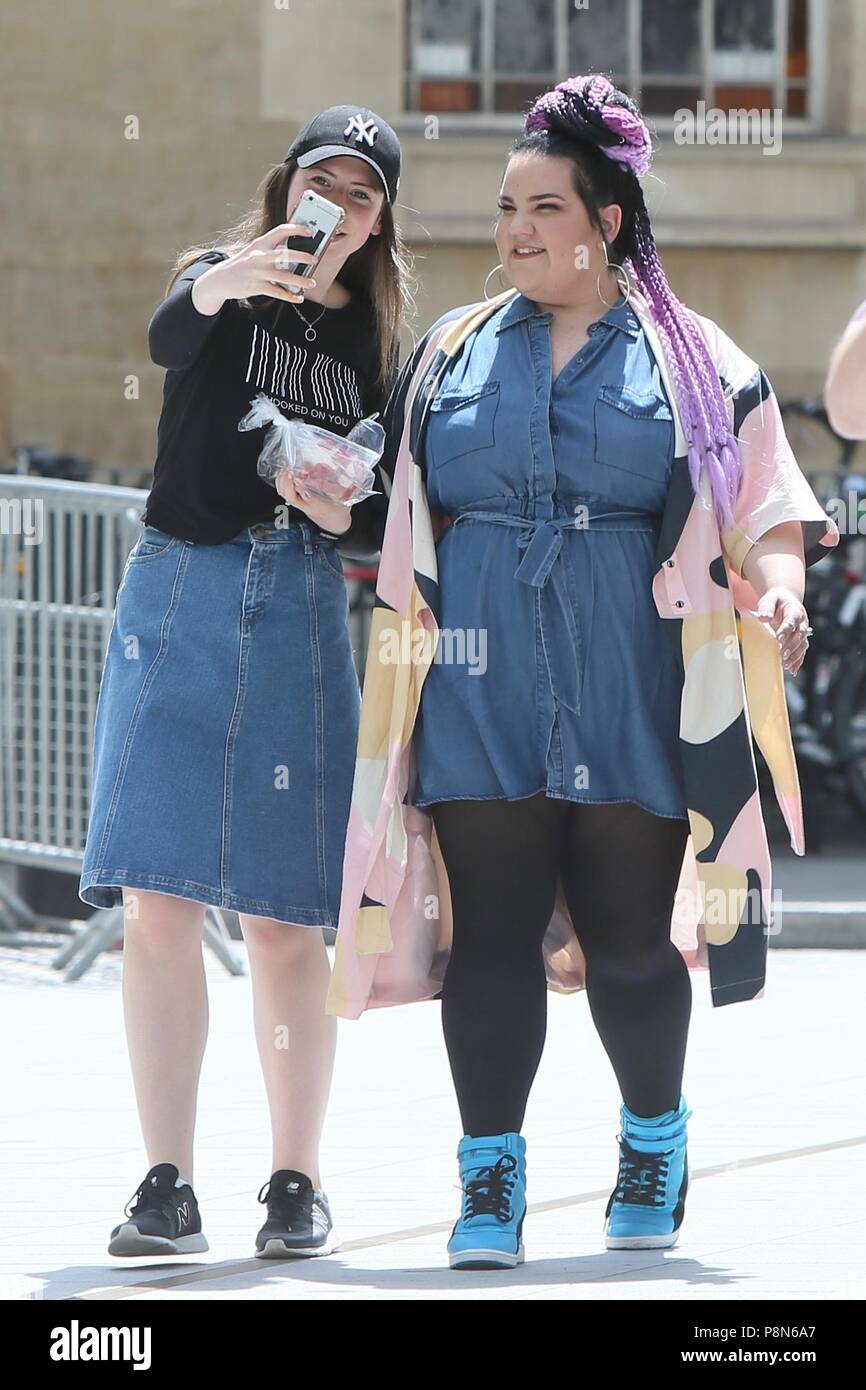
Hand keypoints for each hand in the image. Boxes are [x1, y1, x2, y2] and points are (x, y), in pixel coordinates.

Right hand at [191, 223, 319, 313]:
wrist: (220, 279)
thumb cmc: (242, 264)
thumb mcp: (254, 251)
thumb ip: (271, 250)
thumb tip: (294, 256)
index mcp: (260, 243)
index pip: (280, 231)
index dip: (296, 229)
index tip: (310, 231)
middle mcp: (259, 256)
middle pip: (284, 254)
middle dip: (302, 257)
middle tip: (315, 260)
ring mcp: (258, 272)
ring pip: (284, 277)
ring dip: (300, 281)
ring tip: (312, 283)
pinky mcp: (256, 286)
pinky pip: (277, 292)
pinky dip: (289, 296)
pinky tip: (298, 298)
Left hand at [274, 467, 351, 535]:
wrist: (334, 523)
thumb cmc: (339, 510)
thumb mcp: (345, 498)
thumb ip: (336, 483)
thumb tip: (322, 466)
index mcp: (322, 507)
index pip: (310, 500)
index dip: (302, 488)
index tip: (299, 478)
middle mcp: (308, 508)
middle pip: (292, 498)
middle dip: (288, 483)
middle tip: (290, 471)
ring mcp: (300, 506)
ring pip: (285, 496)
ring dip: (283, 482)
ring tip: (286, 470)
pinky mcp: (296, 503)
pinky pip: (284, 493)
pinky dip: (281, 483)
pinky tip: (284, 474)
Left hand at [754, 585, 811, 675]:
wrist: (784, 601)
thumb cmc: (775, 601)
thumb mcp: (769, 599)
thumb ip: (767, 607)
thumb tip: (763, 617)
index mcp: (795, 611)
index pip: (792, 621)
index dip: (786, 630)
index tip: (779, 638)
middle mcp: (802, 622)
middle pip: (799, 636)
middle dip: (791, 646)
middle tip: (781, 654)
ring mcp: (802, 632)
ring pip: (802, 646)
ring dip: (794, 656)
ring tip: (785, 665)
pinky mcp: (800, 641)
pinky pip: (801, 652)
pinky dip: (798, 661)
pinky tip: (792, 670)